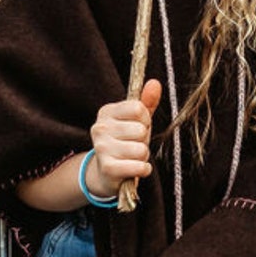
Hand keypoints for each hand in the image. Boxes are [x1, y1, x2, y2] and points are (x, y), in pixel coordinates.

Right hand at [85, 78, 160, 198]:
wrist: (107, 174)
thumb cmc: (125, 142)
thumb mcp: (136, 120)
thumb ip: (146, 102)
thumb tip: (155, 83)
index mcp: (106, 112)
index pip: (138, 108)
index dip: (145, 119)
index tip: (138, 126)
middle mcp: (100, 128)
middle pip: (140, 130)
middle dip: (144, 140)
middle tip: (133, 144)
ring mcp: (102, 148)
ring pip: (141, 150)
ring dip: (143, 156)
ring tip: (132, 157)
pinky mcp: (108, 169)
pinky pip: (139, 167)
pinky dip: (143, 169)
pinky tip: (136, 168)